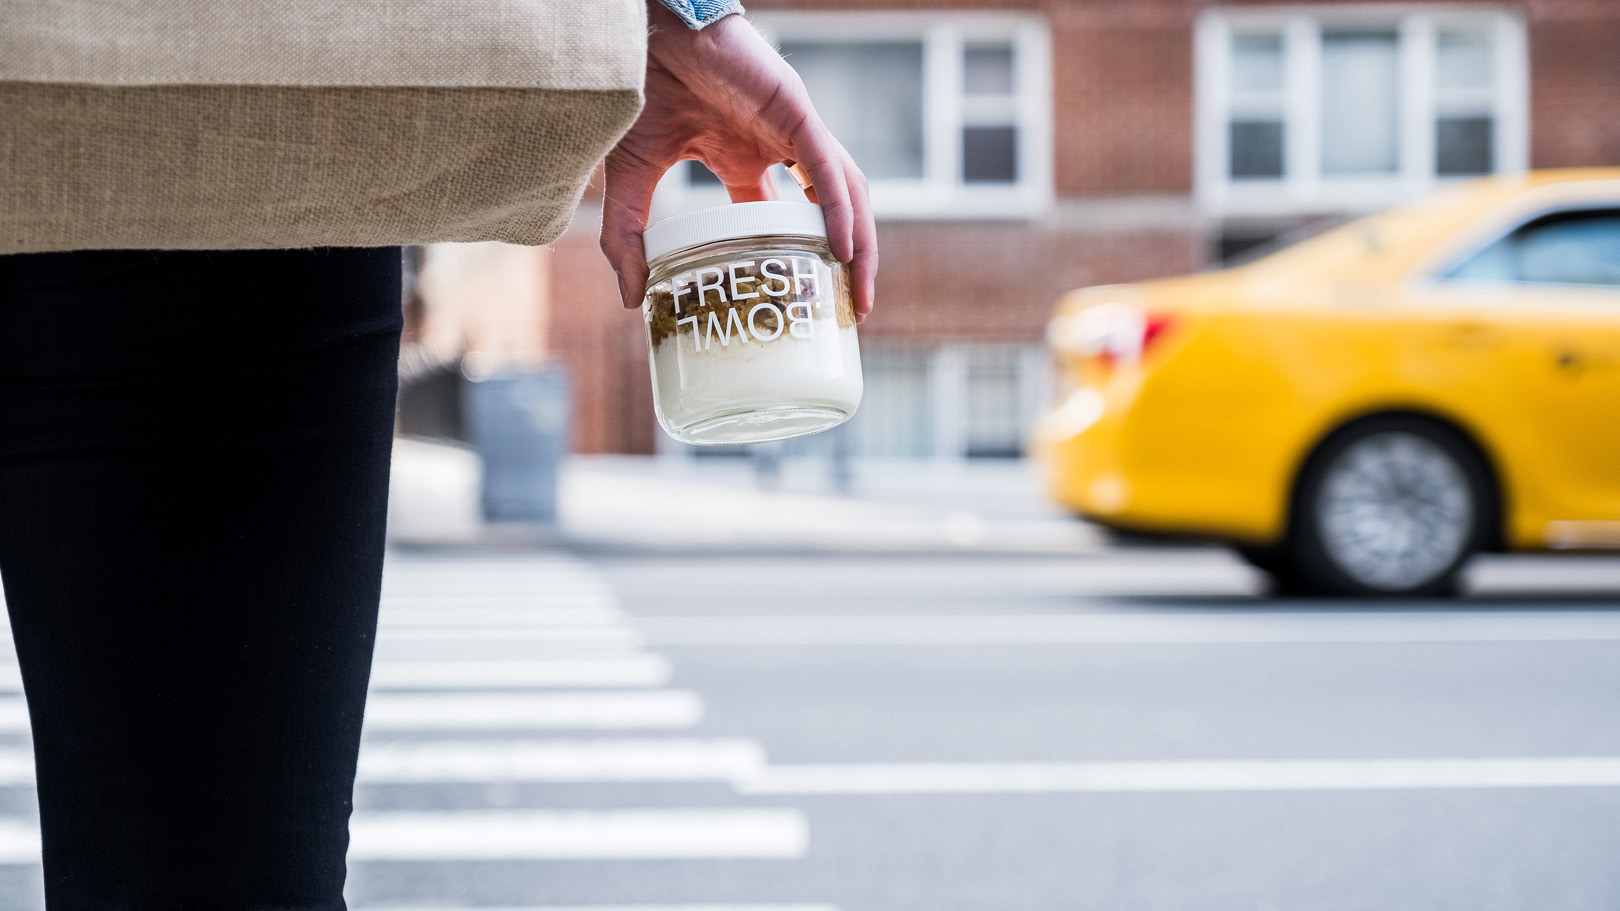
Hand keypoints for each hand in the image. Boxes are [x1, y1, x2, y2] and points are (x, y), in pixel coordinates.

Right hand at [600, 3, 876, 322]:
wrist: (643, 31)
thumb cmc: (640, 89)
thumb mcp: (631, 176)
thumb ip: (628, 234)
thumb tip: (629, 299)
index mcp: (746, 162)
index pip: (790, 219)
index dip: (804, 259)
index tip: (809, 303)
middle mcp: (778, 149)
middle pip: (832, 212)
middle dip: (849, 262)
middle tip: (851, 313)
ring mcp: (791, 129)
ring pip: (843, 191)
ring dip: (859, 242)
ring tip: (859, 290)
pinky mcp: (794, 109)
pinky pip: (826, 166)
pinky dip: (838, 207)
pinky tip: (844, 247)